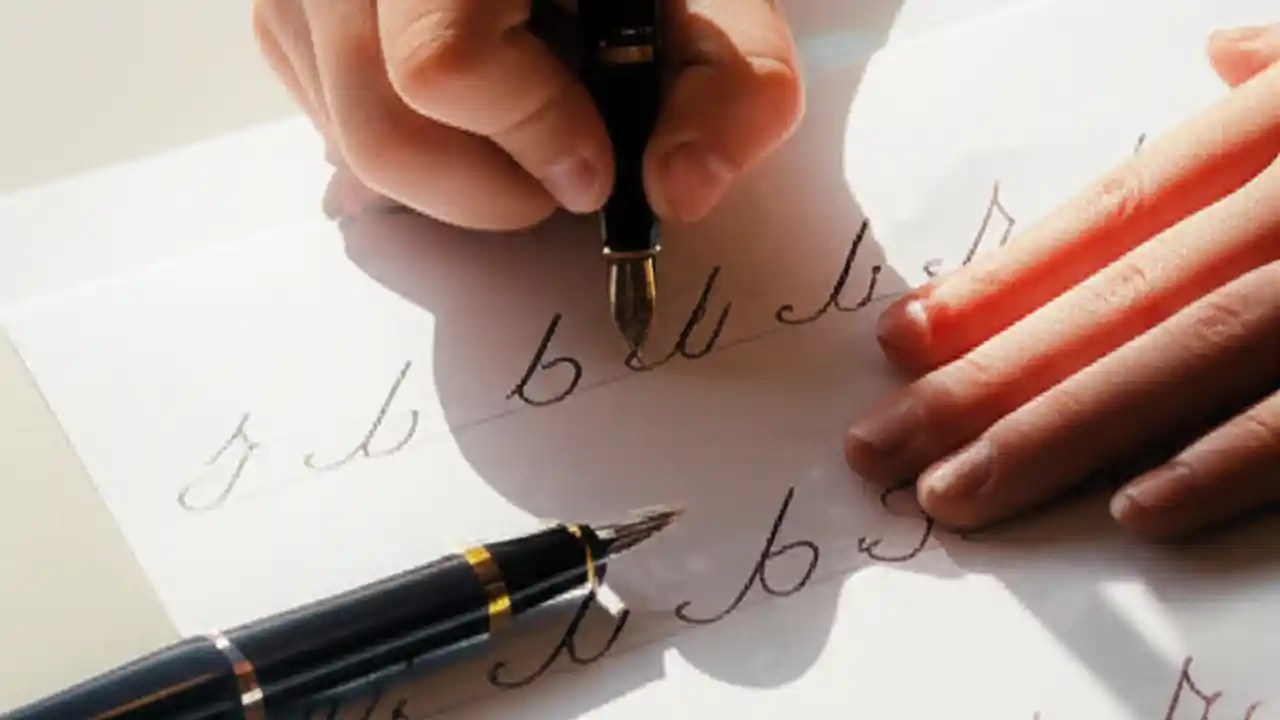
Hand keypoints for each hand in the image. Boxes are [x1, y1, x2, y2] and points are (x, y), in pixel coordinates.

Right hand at [251, 0, 802, 228]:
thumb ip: (729, 84)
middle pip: (385, 135)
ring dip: (458, 181)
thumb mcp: (704, 2)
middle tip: (564, 171)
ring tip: (524, 125)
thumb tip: (681, 190)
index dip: (531, 135)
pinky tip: (469, 111)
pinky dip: (417, 158)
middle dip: (492, 192)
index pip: (444, 66)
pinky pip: (335, 139)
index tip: (594, 165)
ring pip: (354, 153)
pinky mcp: (285, 25)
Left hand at [846, 24, 1279, 540]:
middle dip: (981, 382)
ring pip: (1180, 356)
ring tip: (953, 495)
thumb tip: (1222, 56)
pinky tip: (1130, 512)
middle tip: (877, 449)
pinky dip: (1225, 464)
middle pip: (1109, 298)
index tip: (897, 342)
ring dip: (1056, 433)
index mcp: (1275, 135)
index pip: (1108, 215)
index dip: (997, 284)